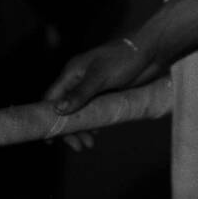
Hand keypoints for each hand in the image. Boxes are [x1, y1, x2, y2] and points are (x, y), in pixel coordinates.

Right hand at [43, 36, 163, 150]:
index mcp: (72, 73)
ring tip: (89, 144)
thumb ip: (80, 93)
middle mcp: (79, 81)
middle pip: (65, 109)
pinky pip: (93, 111)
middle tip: (77, 146)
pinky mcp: (106, 93)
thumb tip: (58, 109)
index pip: (52, 98)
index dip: (48, 117)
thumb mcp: (100, 76)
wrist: (149, 52)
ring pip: (80, 112)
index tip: (50, 139)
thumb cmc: (123, 59)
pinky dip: (93, 122)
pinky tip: (97, 131)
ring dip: (82, 128)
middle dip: (69, 128)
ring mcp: (92, 88)